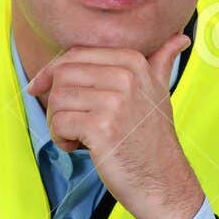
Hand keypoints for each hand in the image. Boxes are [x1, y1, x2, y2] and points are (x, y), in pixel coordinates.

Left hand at [24, 32, 204, 218]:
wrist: (163, 182)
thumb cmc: (153, 140)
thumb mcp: (160, 93)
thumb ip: (161, 62)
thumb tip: (180, 37)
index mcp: (133, 62)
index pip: (75, 54)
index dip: (51, 71)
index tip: (38, 87)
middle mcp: (126, 77)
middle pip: (62, 74)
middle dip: (54, 100)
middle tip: (68, 123)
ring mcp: (115, 102)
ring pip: (57, 99)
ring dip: (57, 122)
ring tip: (77, 137)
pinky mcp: (102, 128)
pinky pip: (59, 123)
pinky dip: (60, 139)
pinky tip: (78, 148)